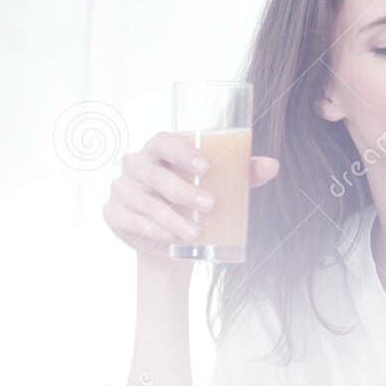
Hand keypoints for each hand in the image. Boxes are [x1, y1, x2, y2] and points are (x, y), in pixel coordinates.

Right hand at [104, 131, 278, 258]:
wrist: (173, 243)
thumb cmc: (196, 204)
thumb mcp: (222, 188)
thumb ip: (244, 174)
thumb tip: (272, 165)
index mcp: (159, 151)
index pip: (163, 141)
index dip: (181, 151)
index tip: (206, 167)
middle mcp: (136, 165)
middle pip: (153, 173)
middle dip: (182, 190)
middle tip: (210, 206)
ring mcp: (122, 189)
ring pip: (143, 200)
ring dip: (170, 217)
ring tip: (195, 233)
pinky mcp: (113, 213)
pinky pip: (130, 219)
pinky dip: (152, 230)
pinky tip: (171, 238)